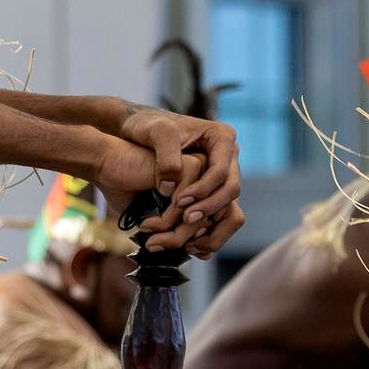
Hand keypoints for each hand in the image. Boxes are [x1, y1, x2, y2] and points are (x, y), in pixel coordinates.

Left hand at [115, 105, 242, 253]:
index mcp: (222, 138)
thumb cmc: (146, 126)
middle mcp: (227, 157)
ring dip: (211, 226)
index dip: (203, 189)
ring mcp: (221, 175)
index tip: (179, 202)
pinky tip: (186, 241)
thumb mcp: (155, 132)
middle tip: (185, 220)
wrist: (137, 132)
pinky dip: (206, 232)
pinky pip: (219, 217)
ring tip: (186, 237)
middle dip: (209, 208)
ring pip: (230, 208)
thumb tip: (173, 186)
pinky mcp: (212, 191)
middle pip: (231, 190)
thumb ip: (166, 156)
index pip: (222, 171)